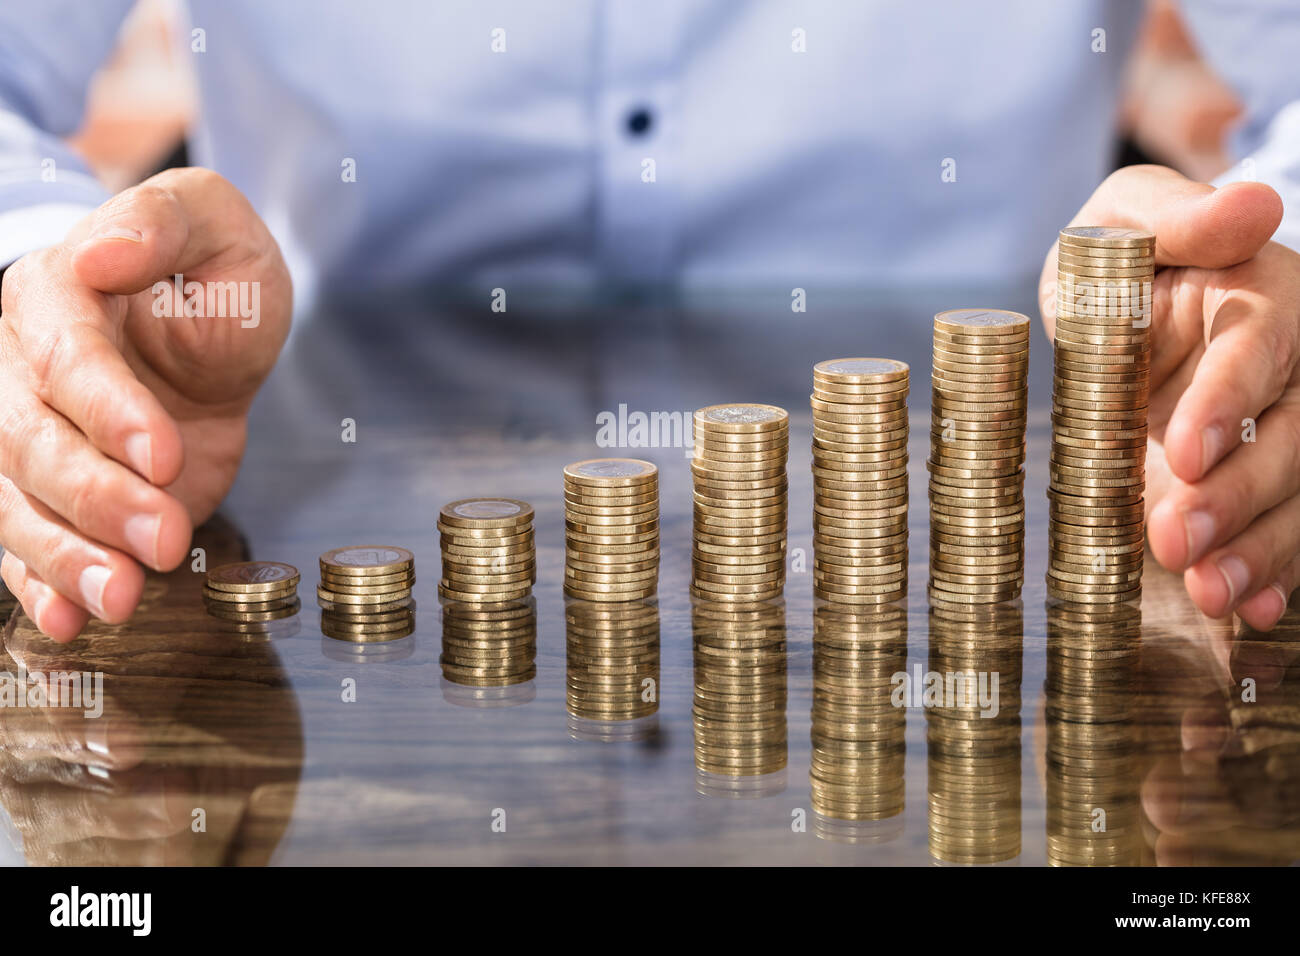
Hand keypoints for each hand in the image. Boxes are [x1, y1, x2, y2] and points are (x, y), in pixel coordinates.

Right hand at [0, 168, 291, 640]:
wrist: (208, 327)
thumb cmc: (210, 271)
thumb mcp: (211, 223)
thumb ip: (161, 225)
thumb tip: (103, 249)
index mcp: (55, 296)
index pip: (68, 359)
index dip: (109, 411)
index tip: (163, 454)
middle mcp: (23, 370)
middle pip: (33, 443)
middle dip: (97, 498)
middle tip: (163, 536)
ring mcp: (36, 437)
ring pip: (21, 503)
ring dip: (67, 557)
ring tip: (120, 598)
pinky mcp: (62, 491)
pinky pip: (28, 542)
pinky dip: (45, 585)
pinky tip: (68, 620)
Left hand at [1039, 164, 1299, 630]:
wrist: (1125, 301)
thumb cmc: (1121, 257)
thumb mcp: (1126, 219)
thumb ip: (1178, 219)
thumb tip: (1251, 205)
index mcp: (1263, 293)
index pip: (1258, 348)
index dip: (1228, 402)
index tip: (1184, 452)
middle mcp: (1296, 364)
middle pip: (1293, 431)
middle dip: (1238, 495)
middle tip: (1175, 542)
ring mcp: (1290, 422)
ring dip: (1262, 547)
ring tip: (1214, 592)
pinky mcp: (1270, 472)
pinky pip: (1290, 520)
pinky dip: (1275, 569)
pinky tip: (1251, 607)